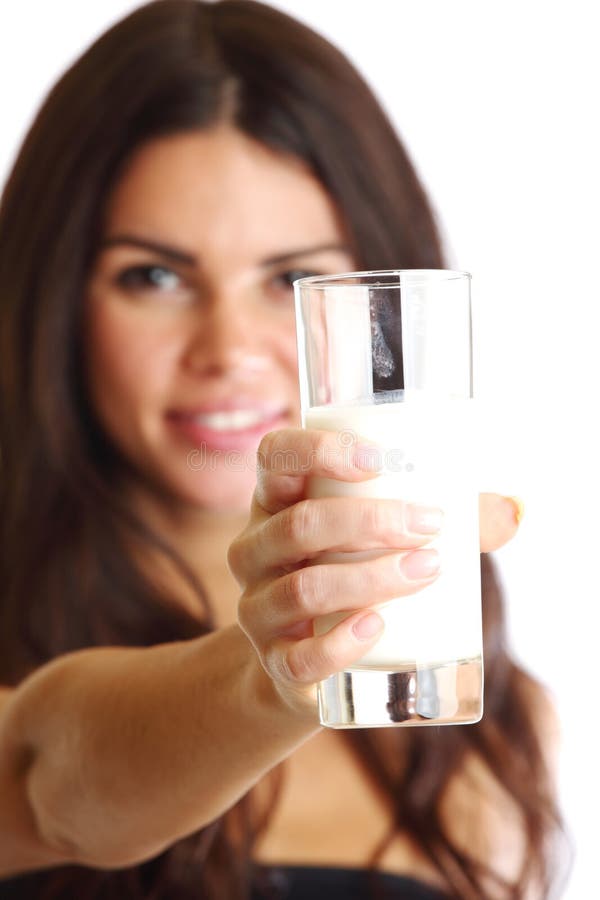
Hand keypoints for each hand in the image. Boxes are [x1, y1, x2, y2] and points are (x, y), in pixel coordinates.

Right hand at [228, 429, 520, 712]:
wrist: (302, 664)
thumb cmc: (348, 579)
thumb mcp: (377, 540)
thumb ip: (443, 520)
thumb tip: (515, 511)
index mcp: (275, 503)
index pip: (274, 456)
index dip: (317, 449)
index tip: (379, 458)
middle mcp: (254, 551)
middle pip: (298, 525)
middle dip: (370, 521)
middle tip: (431, 525)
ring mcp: (258, 609)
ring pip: (303, 588)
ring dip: (369, 578)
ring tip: (426, 570)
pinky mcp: (275, 664)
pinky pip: (300, 656)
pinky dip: (340, 642)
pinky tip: (376, 627)